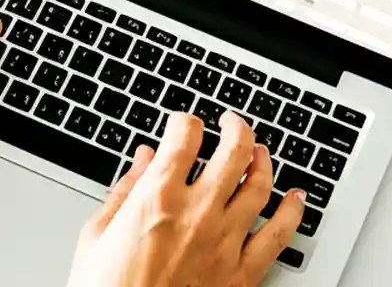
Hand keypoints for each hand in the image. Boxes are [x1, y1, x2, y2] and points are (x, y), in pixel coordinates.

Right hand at [68, 112, 305, 286]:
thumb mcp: (96, 236)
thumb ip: (123, 191)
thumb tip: (142, 160)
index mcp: (157, 198)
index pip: (185, 134)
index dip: (185, 120)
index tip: (183, 123)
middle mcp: (198, 213)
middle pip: (234, 149)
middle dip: (235, 126)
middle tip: (231, 123)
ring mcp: (224, 242)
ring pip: (260, 185)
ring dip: (262, 160)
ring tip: (259, 152)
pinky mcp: (241, 274)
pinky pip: (279, 236)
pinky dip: (292, 212)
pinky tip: (295, 200)